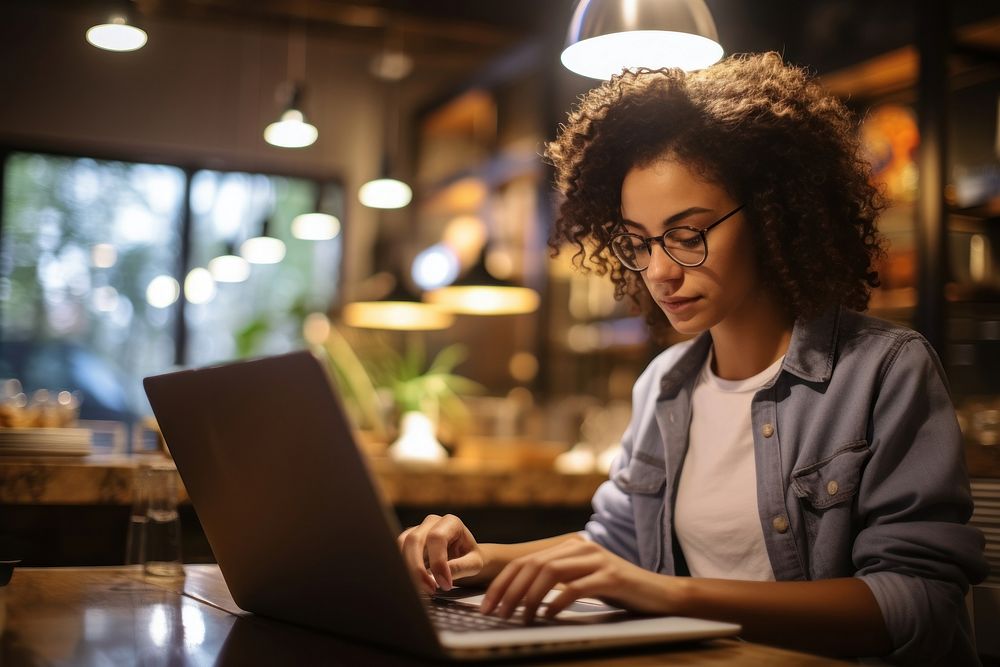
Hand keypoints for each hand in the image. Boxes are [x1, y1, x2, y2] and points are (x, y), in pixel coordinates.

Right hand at [397, 514, 483, 593]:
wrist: (465, 557)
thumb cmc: (470, 558)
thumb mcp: (474, 564)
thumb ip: (460, 567)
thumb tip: (441, 576)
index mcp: (451, 522)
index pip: (437, 537)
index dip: (438, 562)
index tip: (445, 584)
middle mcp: (431, 522)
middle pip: (414, 540)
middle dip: (418, 568)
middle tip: (429, 590)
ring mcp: (417, 530)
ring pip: (402, 545)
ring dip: (408, 569)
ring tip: (422, 589)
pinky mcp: (408, 542)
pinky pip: (398, 552)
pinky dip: (402, 569)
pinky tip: (413, 583)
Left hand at [479, 537, 674, 622]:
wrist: (660, 593)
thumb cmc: (619, 591)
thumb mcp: (583, 581)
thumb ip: (557, 582)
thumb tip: (518, 600)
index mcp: (571, 547)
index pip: (526, 561)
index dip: (503, 583)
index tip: (488, 605)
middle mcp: (581, 547)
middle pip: (533, 565)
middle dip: (509, 591)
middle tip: (495, 614)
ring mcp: (597, 560)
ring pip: (550, 573)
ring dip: (529, 598)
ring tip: (519, 618)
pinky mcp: (611, 576)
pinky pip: (576, 587)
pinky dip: (557, 602)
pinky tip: (547, 616)